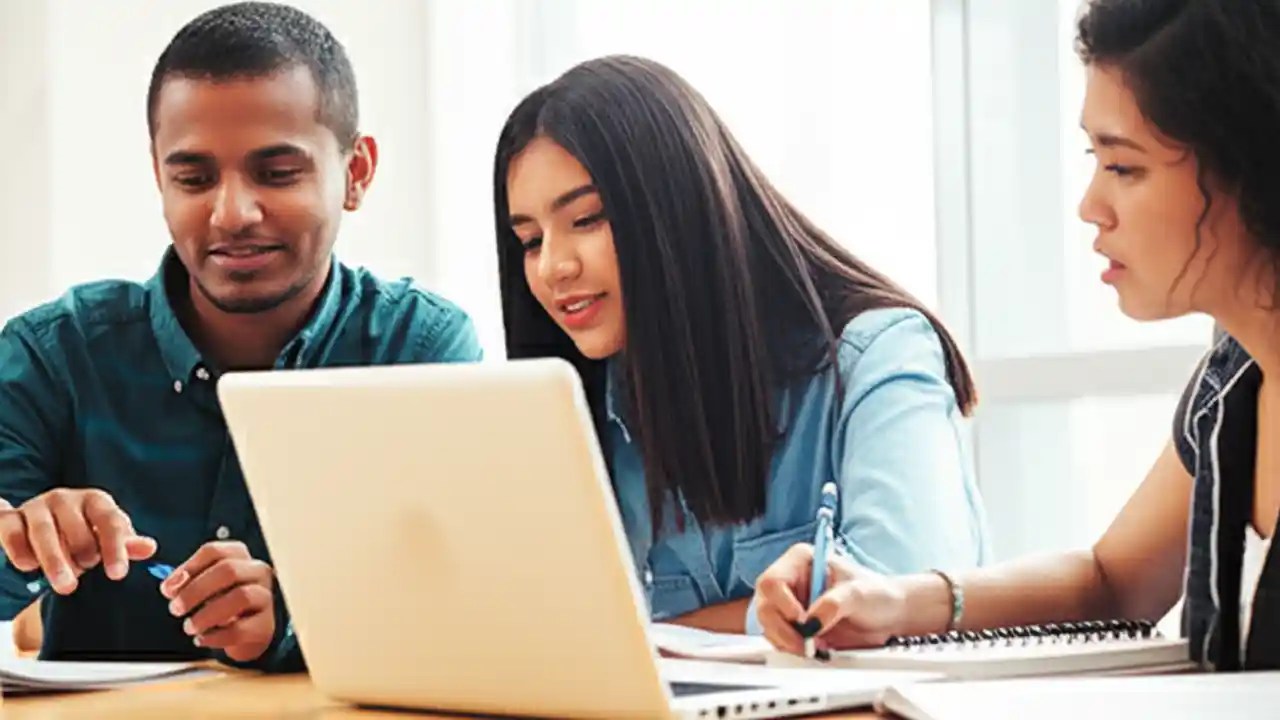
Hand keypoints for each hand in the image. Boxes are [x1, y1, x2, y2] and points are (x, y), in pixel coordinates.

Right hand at [0, 490, 156, 593]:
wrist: (47, 527)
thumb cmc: (85, 534)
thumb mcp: (108, 538)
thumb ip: (126, 544)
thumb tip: (149, 548)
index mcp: (95, 501)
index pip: (110, 522)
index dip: (115, 549)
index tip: (118, 574)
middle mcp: (65, 499)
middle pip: (75, 527)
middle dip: (82, 553)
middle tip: (85, 572)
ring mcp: (36, 507)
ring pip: (43, 531)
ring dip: (54, 559)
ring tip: (65, 585)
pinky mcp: (11, 519)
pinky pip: (10, 530)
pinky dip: (17, 547)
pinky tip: (27, 566)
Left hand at [161, 541, 275, 662]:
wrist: (248, 632)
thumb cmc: (222, 603)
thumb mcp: (204, 588)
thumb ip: (185, 582)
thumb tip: (171, 586)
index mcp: (239, 556)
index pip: (213, 551)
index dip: (188, 568)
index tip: (168, 589)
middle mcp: (257, 571)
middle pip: (228, 570)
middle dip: (196, 591)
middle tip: (176, 608)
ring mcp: (265, 597)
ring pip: (240, 596)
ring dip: (207, 614)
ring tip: (189, 627)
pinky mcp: (266, 625)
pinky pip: (241, 629)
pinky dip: (216, 636)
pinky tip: (202, 639)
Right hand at [753, 543, 907, 654]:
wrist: (890, 615)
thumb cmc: (877, 593)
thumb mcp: (859, 594)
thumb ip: (834, 604)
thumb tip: (811, 622)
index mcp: (801, 561)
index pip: (773, 581)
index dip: (783, 605)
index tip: (803, 621)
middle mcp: (790, 580)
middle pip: (765, 605)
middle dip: (782, 629)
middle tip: (805, 643)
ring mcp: (789, 603)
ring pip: (768, 625)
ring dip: (786, 641)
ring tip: (812, 647)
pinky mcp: (793, 624)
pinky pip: (778, 639)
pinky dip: (790, 648)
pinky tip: (811, 648)